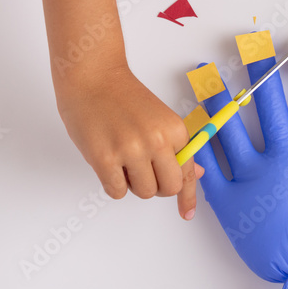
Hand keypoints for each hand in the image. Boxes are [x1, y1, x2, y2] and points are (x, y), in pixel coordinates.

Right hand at [55, 65, 202, 218]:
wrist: (92, 76)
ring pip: (144, 192)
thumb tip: (195, 173)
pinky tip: (108, 162)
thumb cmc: (123, 97)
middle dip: (157, 186)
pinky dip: (113, 184)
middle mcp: (157, 141)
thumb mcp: (160, 120)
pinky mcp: (105, 158)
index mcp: (175, 130)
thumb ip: (176, 149)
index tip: (187, 212)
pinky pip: (117, 192)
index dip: (188, 195)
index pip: (187, 172)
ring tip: (122, 160)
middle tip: (143, 172)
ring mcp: (131, 151)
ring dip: (133, 184)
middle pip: (168, 188)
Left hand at [193, 55, 287, 288]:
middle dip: (262, 74)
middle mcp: (278, 164)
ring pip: (231, 127)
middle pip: (269, 109)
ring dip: (221, 96)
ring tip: (207, 71)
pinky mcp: (225, 197)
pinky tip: (192, 117)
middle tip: (253, 46)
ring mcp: (249, 178)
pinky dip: (198, 137)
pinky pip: (207, 160)